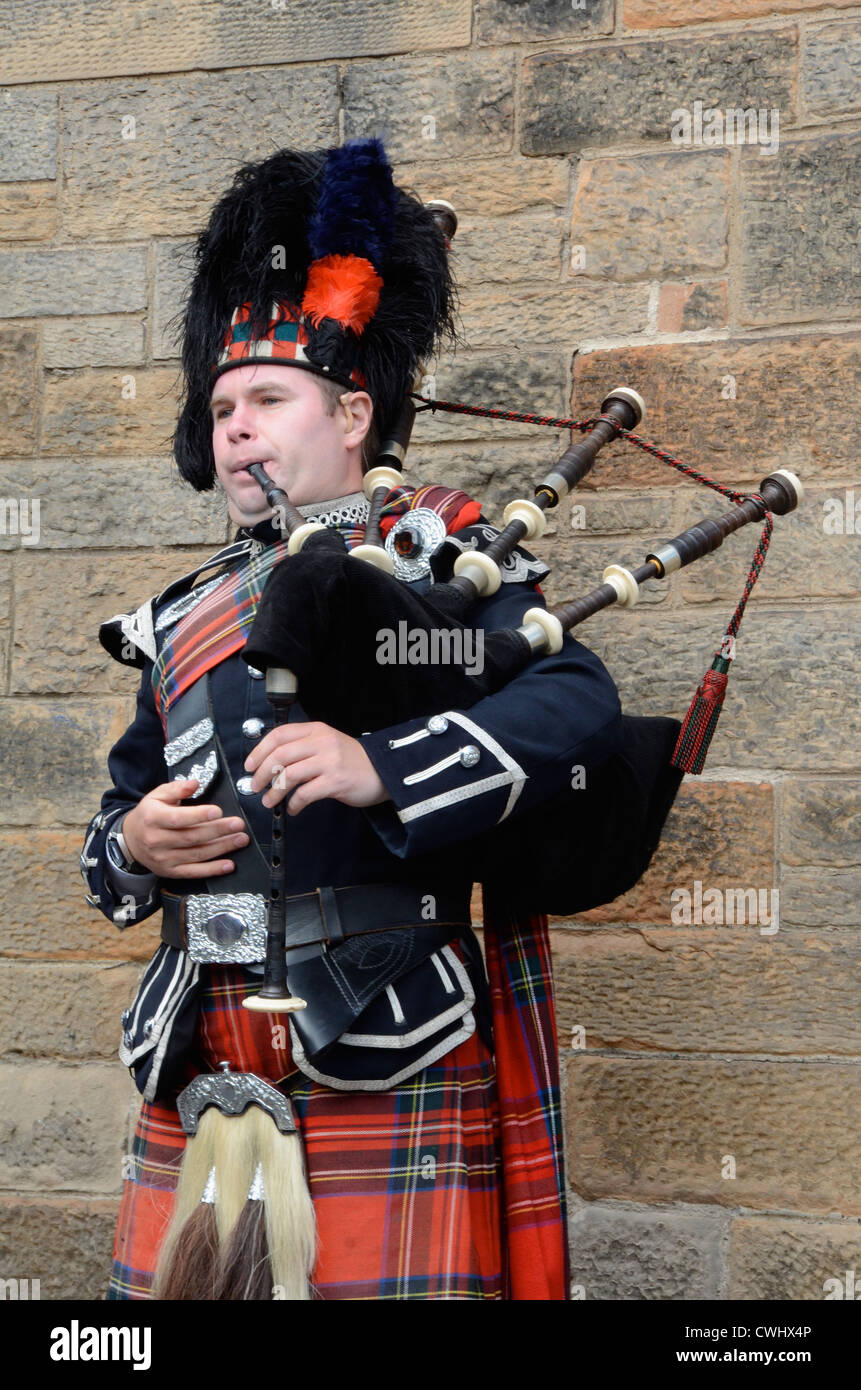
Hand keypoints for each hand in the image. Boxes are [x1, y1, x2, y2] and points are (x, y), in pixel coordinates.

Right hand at [120, 778, 249, 877]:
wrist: (131, 841)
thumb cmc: (149, 815)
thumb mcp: (157, 796)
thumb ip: (177, 789)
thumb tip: (194, 783)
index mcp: (153, 818)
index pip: (178, 818)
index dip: (199, 816)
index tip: (218, 811)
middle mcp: (157, 840)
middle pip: (191, 837)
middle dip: (218, 831)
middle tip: (238, 824)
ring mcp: (163, 858)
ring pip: (196, 854)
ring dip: (222, 848)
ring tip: (240, 839)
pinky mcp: (170, 872)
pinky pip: (193, 872)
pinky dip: (212, 870)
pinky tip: (229, 865)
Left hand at [243, 721, 389, 814]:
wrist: (383, 771)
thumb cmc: (352, 761)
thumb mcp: (327, 744)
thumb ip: (303, 747)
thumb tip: (270, 762)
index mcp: (316, 730)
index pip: (279, 735)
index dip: (259, 751)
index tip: (250, 765)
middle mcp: (322, 743)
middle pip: (279, 755)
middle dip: (261, 773)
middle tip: (255, 786)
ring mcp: (329, 762)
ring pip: (289, 775)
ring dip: (274, 791)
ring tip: (269, 800)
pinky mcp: (335, 781)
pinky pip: (305, 794)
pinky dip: (293, 804)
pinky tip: (293, 809)